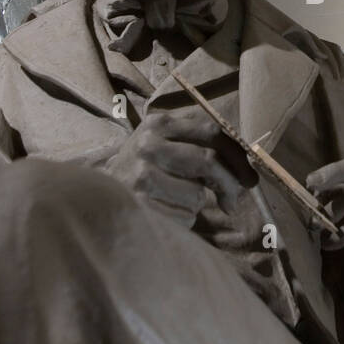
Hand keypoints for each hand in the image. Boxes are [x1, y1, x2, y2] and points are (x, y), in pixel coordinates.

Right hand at [104, 109, 257, 227]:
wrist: (94, 194)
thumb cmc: (142, 169)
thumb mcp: (164, 144)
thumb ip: (199, 146)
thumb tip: (245, 171)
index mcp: (160, 123)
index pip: (212, 133)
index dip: (238, 156)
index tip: (249, 177)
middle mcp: (149, 144)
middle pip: (209, 162)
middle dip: (230, 185)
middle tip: (235, 202)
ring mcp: (142, 174)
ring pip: (197, 194)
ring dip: (197, 205)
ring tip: (178, 203)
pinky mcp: (139, 204)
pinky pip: (183, 216)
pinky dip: (183, 220)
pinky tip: (165, 213)